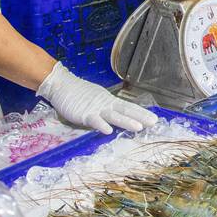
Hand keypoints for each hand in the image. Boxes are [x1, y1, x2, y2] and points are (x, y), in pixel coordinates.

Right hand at [36, 62, 158, 133]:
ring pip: (113, 116)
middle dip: (140, 117)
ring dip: (126, 121)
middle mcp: (106, 105)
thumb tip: (120, 116)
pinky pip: (94, 120)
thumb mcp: (98, 100)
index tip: (155, 118)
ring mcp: (96, 109)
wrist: (61, 85)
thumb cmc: (80, 94)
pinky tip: (108, 131)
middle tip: (154, 122)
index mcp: (110, 102)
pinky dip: (101, 125)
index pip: (129, 107)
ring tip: (138, 127)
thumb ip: (108, 108)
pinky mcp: (84, 114)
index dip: (141, 113)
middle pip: (126, 111)